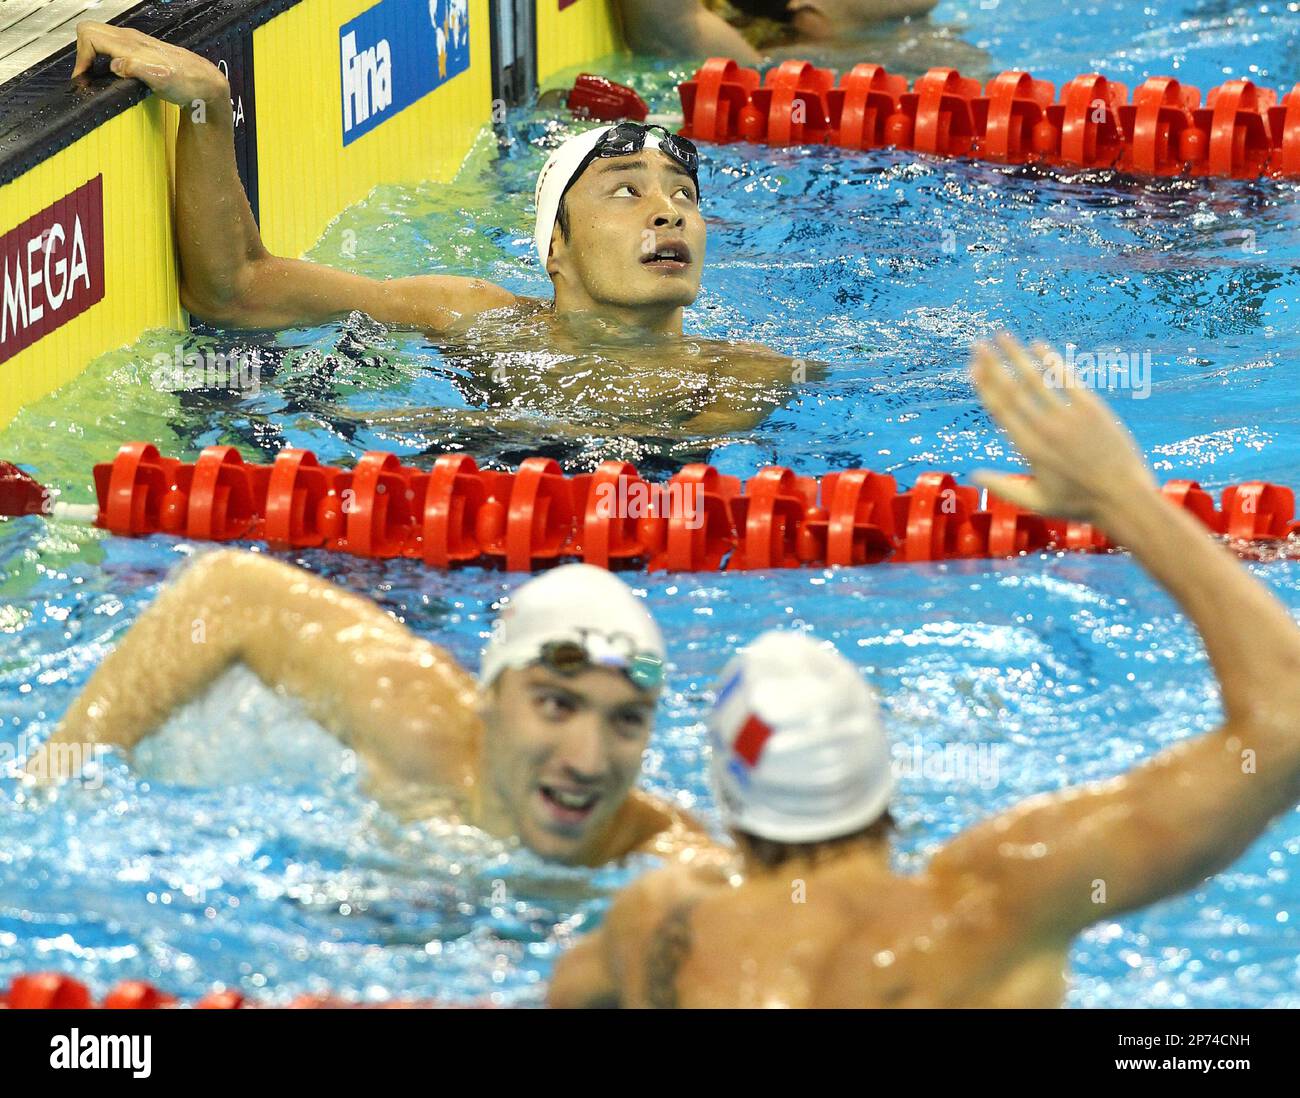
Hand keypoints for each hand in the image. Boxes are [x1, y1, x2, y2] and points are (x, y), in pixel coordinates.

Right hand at [73, 21, 228, 107]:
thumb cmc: (186, 82)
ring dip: (92, 55)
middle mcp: (129, 39)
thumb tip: (114, 66)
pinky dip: (104, 58)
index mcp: (130, 44)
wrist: (205, 84)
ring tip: (94, 77)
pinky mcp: (140, 52)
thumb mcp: (160, 78)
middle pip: (90, 32)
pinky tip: (111, 75)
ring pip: (100, 38)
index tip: (84, 78)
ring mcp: (134, 44)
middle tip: (86, 77)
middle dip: (82, 52)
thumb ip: (135, 68)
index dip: (81, 56)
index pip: (90, 36)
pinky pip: (112, 47)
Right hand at [969, 333, 1155, 521]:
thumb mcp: (1035, 502)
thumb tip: (972, 474)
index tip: (973, 368)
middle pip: (1013, 390)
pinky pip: (1067, 379)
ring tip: (1002, 336)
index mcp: (1028, 449)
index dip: (985, 386)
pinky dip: (1052, 361)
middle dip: (993, 365)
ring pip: (1036, 379)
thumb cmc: (1079, 504)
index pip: (1000, 410)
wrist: (1124, 499)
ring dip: (1017, 355)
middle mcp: (1044, 429)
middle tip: (978, 344)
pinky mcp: (1093, 410)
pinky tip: (1039, 345)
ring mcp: (1069, 417)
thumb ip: (1002, 486)